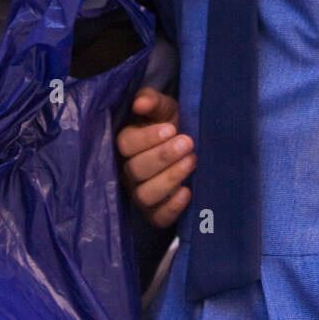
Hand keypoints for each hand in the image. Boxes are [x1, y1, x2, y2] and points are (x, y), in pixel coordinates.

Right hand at [116, 88, 193, 228]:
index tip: (171, 129)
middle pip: (135, 170)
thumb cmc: (174, 126)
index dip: (147, 138)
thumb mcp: (165, 109)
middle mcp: (128, 172)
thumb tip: (139, 103)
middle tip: (188, 143)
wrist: (192, 148)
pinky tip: (188, 192)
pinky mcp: (155, 213)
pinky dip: (171, 208)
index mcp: (127, 145)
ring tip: (192, 161)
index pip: (125, 144)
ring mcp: (140, 194)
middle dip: (163, 156)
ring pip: (145, 194)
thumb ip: (152, 101)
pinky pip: (157, 218)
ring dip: (169, 178)